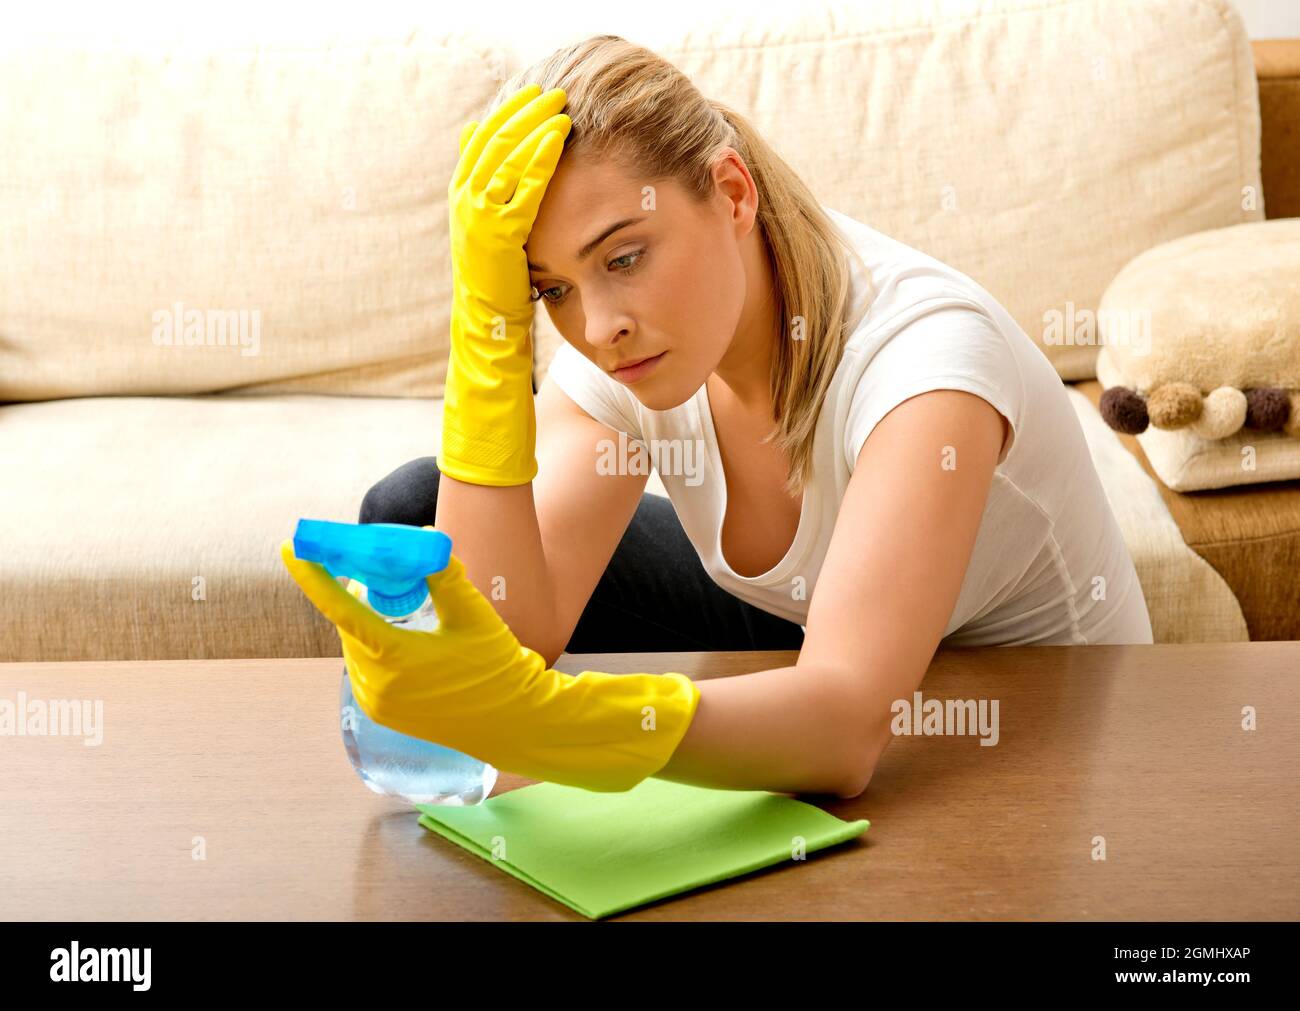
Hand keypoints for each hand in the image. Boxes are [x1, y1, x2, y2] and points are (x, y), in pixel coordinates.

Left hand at [279, 530, 700, 791]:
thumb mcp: (473, 616)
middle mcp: (376, 683)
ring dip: (370, 621)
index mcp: (395, 657)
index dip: (313, 575)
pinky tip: (406, 637)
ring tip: (407, 609)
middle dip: (360, 593)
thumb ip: (443, 576)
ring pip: (357, 644)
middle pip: (350, 623)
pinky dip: (376, 645)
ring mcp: (375, 702)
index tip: (292, 547)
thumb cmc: (497, 668)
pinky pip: (365, 666)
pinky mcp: (380, 712)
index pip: (341, 608)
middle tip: (382, 570)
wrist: (512, 724)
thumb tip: (422, 538)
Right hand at [439, 83, 571, 486]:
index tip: (535, 116)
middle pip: (482, 177)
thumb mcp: (516, 328)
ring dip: (520, 143)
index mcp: (483, 269)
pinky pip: (505, 218)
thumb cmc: (507, 386)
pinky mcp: (488, 280)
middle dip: (512, 132)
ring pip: (489, 186)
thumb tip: (540, 269)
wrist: (486, 428)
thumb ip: (524, 291)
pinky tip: (550, 151)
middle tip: (542, 93)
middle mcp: (474, 262)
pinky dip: (526, 180)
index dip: (507, 152)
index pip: (489, 194)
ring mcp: (476, 270)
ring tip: (550, 106)